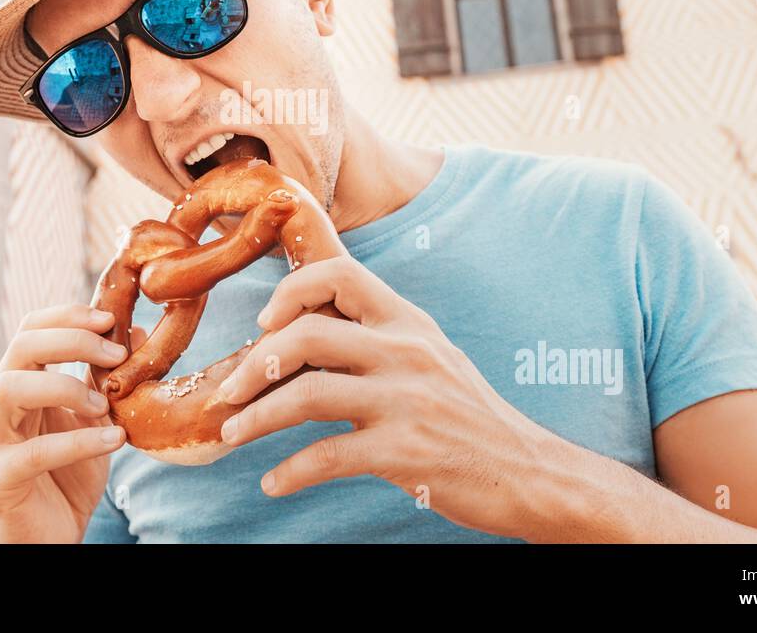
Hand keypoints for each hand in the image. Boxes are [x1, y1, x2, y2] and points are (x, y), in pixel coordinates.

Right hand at [0, 304, 139, 543]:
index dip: (68, 316)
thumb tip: (134, 330)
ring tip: (105, 405)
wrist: (52, 538)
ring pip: (11, 388)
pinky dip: (79, 441)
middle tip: (116, 354)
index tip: (110, 319)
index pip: (29, 330)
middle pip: (20, 348)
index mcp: (17, 386)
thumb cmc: (69, 478)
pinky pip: (34, 452)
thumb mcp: (95, 422)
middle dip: (72, 340)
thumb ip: (106, 379)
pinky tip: (114, 439)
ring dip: (66, 387)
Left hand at [216, 257, 549, 537]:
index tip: (264, 322)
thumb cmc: (465, 413)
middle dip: (255, 364)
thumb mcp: (427, 356)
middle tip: (229, 391)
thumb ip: (372, 337)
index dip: (290, 291)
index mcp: (407, 321)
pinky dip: (290, 472)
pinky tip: (273, 482)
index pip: (339, 274)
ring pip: (307, 395)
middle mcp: (405, 352)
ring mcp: (406, 402)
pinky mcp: (406, 453)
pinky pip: (327, 456)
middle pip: (308, 335)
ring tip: (232, 434)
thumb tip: (298, 331)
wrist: (526, 471)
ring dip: (256, 417)